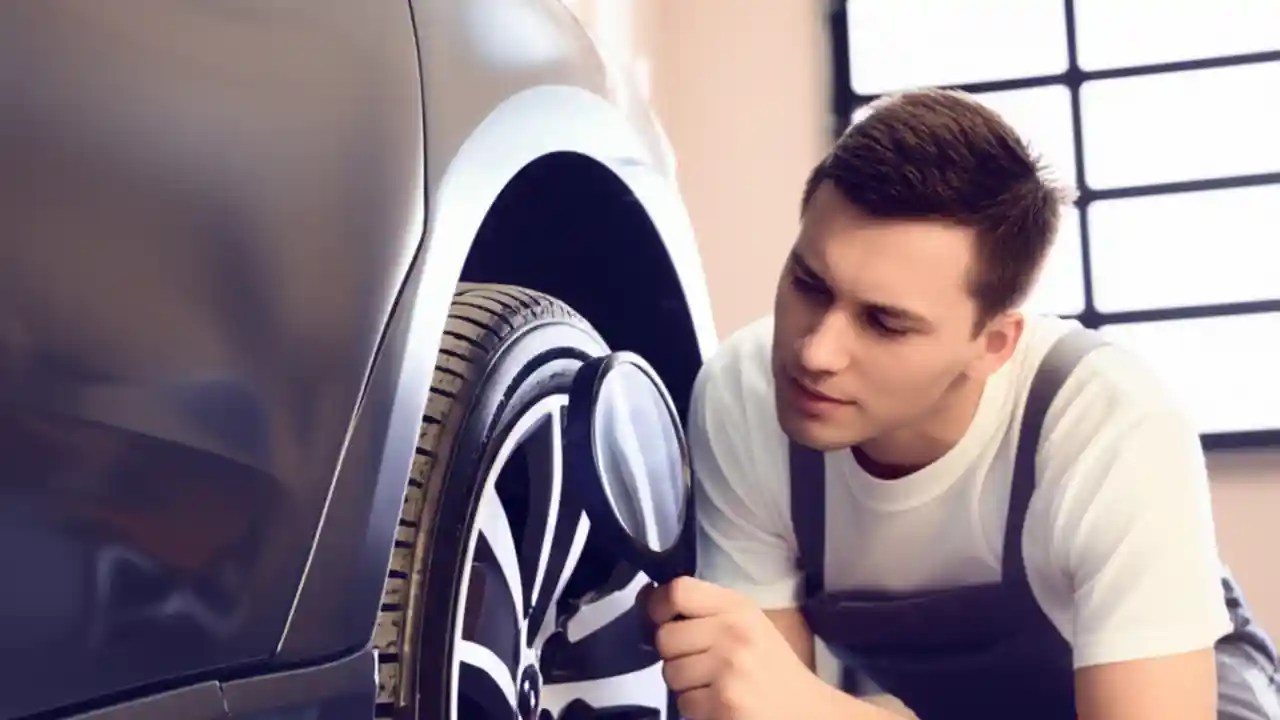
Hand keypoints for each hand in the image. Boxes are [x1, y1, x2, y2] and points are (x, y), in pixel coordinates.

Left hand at [646, 576, 824, 718]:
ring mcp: (729, 669)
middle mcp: (734, 633)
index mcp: (738, 607)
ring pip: (670, 673)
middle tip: (698, 663)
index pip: (678, 591)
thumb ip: (706, 611)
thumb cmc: (771, 668)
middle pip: (665, 637)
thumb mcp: (748, 624)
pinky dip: (696, 709)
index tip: (661, 619)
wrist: (807, 711)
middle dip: (674, 655)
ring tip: (713, 686)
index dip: (658, 606)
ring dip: (685, 685)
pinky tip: (720, 704)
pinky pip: (683, 703)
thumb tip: (648, 600)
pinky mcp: (724, 704)